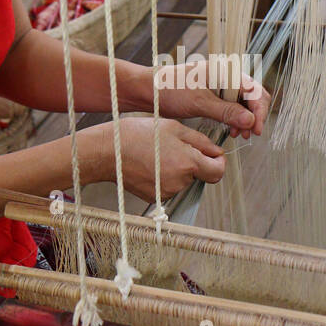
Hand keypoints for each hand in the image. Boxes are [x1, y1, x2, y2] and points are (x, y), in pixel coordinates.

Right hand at [89, 117, 225, 201]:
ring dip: (177, 168)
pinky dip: (165, 176)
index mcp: (188, 163)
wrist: (108, 152)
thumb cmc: (136, 135)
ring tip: (157, 153)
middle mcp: (180, 181)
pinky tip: (150, 164)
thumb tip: (216, 151)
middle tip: (173, 145)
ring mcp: (167, 192)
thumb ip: (200, 141)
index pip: (218, 172)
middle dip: (192, 161)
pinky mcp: (155, 198)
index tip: (213, 156)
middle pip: (198, 174)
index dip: (218, 162)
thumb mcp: (173, 128)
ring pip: (183, 180)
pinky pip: (169, 186)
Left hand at [153, 63, 271, 139]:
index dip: (259, 111)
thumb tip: (250, 121)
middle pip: (253, 96)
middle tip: (248, 135)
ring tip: (238, 135)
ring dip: (245, 120)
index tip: (256, 130)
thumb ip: (226, 111)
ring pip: (244, 103)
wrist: (149, 90)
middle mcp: (227, 75)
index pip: (255, 90)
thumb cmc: (170, 90)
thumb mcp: (199, 103)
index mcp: (226, 70)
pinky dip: (235, 119)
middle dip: (254, 116)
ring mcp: (222, 85)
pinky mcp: (215, 95)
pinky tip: (231, 130)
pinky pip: (233, 107)